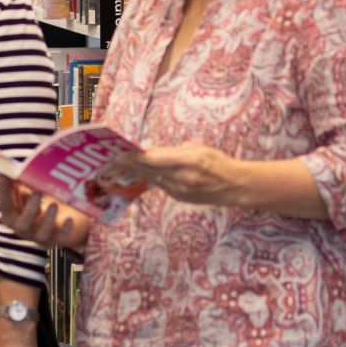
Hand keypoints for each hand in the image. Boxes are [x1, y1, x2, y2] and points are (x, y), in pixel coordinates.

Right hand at [0, 177, 93, 251]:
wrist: (53, 222)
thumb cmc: (34, 200)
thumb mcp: (24, 188)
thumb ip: (14, 175)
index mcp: (12, 215)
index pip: (5, 205)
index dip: (3, 191)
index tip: (5, 174)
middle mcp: (23, 228)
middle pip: (22, 224)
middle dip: (30, 208)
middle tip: (37, 192)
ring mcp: (39, 236)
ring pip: (42, 233)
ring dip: (48, 219)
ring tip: (54, 204)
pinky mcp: (56, 241)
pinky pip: (60, 239)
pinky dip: (65, 230)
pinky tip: (69, 219)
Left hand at [116, 144, 259, 208]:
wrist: (234, 186)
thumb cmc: (216, 161)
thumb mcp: (196, 148)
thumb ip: (172, 150)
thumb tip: (149, 150)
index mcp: (187, 161)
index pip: (154, 159)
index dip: (134, 156)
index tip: (119, 152)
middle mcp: (182, 179)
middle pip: (149, 170)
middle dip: (129, 164)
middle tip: (112, 158)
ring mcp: (180, 191)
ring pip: (152, 179)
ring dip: (137, 171)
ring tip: (120, 164)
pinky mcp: (179, 198)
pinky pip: (161, 185)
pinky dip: (151, 178)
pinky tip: (140, 172)